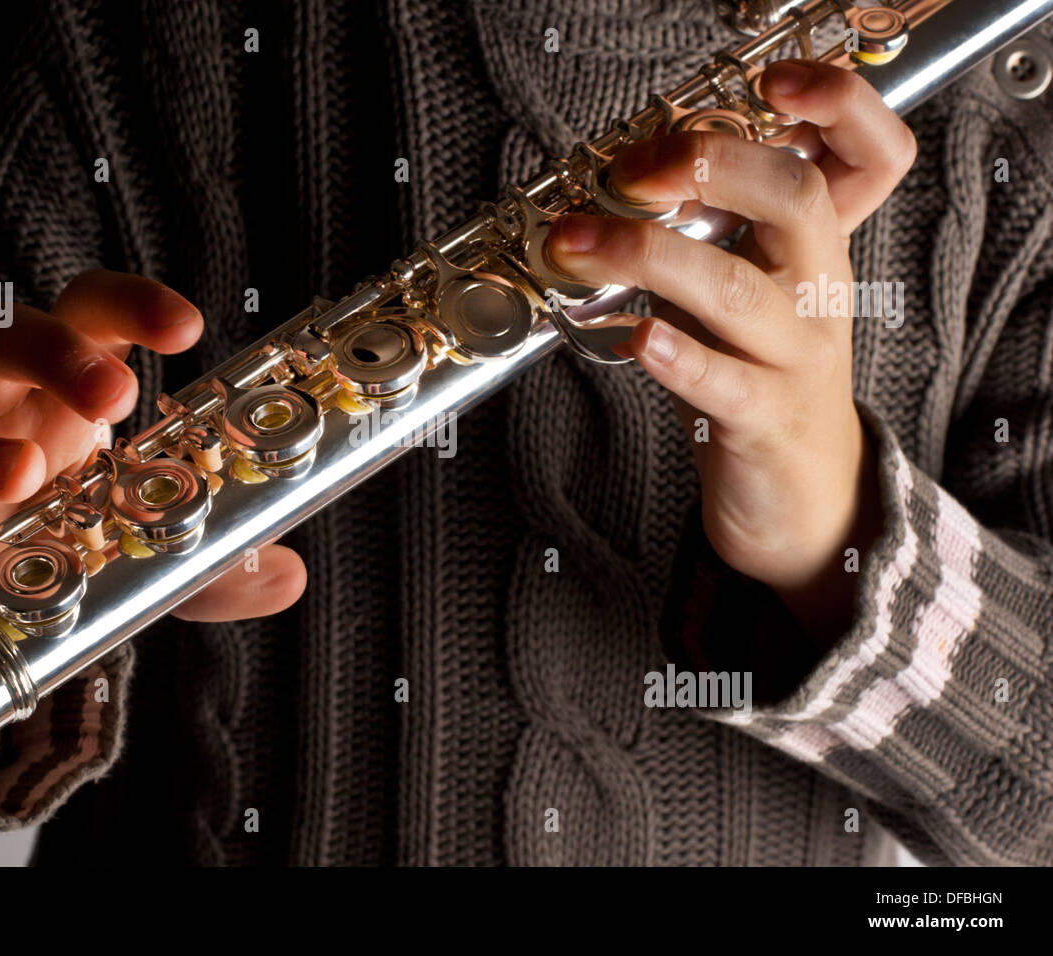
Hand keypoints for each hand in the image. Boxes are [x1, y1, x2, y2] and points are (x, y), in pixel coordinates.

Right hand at [0, 269, 305, 622]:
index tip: (187, 328)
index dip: (131, 304)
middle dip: (55, 355)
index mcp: (69, 388)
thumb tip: (285, 574)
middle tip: (115, 394)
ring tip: (25, 474)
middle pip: (1, 339)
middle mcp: (2, 412)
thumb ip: (223, 558)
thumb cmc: (91, 526)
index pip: (90, 311)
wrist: (19, 585)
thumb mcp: (168, 538)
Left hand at [546, 61, 916, 642]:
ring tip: (578, 245)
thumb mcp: (754, 286)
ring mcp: (796, 357)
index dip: (842, 105)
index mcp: (820, 248)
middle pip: (799, 199)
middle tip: (634, 169)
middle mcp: (818, 291)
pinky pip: (724, 382)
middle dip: (712, 164)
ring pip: (737, 291)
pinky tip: (637, 338)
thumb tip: (631, 171)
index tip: (775, 81)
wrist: (802, 492)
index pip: (874, 155)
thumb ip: (714, 230)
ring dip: (648, 256)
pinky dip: (678, 356)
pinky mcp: (762, 420)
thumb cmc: (760, 373)